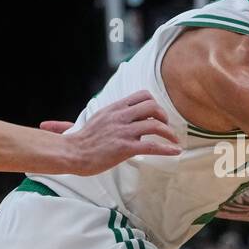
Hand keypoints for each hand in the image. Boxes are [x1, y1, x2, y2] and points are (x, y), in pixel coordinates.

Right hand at [45, 90, 181, 175]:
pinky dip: (168, 149)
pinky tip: (176, 152)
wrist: (72, 153)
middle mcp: (121, 116)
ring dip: (169, 133)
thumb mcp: (99, 118)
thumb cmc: (84, 140)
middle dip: (164, 116)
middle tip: (167, 127)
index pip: (143, 95)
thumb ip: (115, 114)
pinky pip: (152, 146)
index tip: (157, 115)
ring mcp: (123, 132)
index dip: (155, 103)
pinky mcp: (125, 148)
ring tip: (174, 140)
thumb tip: (126, 116)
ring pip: (156, 126)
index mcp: (115, 108)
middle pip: (153, 107)